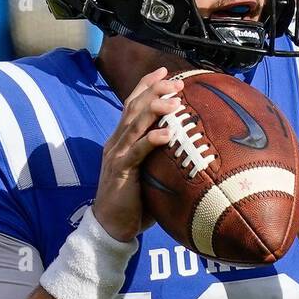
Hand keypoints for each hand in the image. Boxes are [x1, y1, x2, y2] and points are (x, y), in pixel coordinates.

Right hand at [92, 66, 183, 242]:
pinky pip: (137, 152)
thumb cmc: (133, 204)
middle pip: (133, 108)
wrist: (110, 227)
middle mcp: (116, 143)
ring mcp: (117, 156)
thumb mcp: (148, 175)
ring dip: (154, 110)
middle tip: (176, 82)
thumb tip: (189, 151)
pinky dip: (151, 140)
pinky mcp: (121, 172)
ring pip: (134, 124)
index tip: (165, 71)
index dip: (146, 86)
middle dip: (154, 91)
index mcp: (121, 141)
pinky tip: (167, 133)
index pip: (132, 105)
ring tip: (174, 101)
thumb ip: (161, 159)